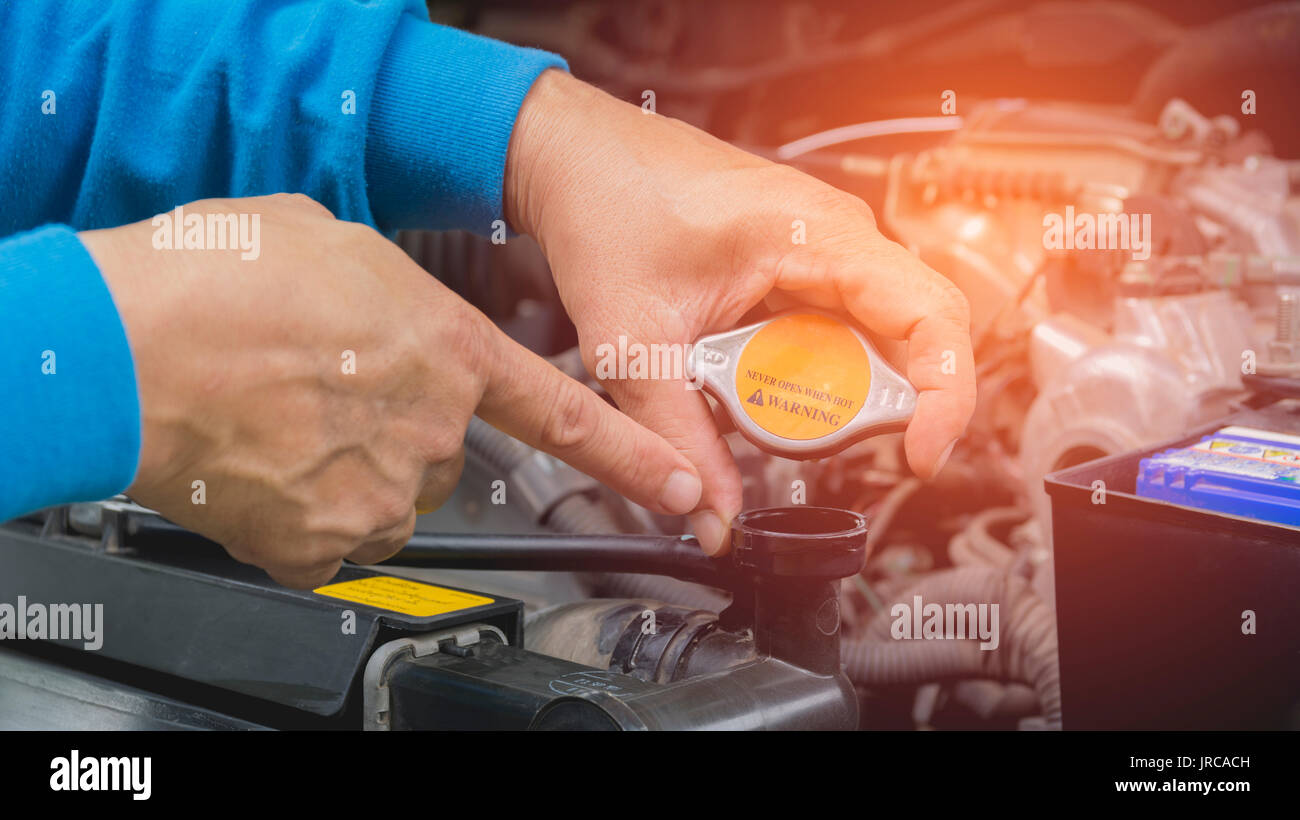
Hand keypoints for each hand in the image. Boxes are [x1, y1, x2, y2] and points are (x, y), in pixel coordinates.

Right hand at [79, 194, 702, 586]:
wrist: (126, 346)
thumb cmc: (221, 282)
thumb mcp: (334, 247)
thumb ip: (388, 295)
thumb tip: (380, 318)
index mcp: (448, 350)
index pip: (567, 416)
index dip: (633, 457)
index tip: (682, 488)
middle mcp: (430, 431)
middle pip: (441, 450)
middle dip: (395, 426)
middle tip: (321, 384)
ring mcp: (381, 494)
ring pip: (384, 491)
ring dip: (345, 464)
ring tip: (280, 414)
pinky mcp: (323, 545)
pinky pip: (329, 534)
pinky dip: (301, 507)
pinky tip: (263, 460)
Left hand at [506, 70, 975, 554]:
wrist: (575, 155)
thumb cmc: (606, 204)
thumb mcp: (633, 341)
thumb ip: (676, 437)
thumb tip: (713, 513)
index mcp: (817, 234)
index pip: (933, 316)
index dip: (946, 395)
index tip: (921, 455)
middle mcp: (836, 232)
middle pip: (919, 333)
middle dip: (897, 406)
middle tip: (849, 453)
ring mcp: (823, 244)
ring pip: (881, 335)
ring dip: (851, 391)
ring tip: (789, 420)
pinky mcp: (802, 260)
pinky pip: (840, 326)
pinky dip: (821, 370)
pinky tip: (774, 391)